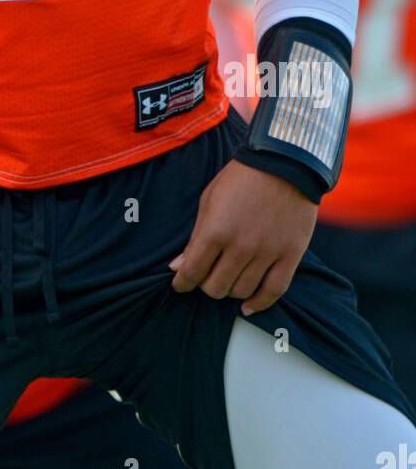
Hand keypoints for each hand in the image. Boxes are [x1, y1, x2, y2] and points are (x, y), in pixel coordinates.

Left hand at [169, 158, 317, 314]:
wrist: (284, 163)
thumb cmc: (241, 178)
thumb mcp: (209, 200)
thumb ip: (195, 237)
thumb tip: (178, 267)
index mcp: (215, 230)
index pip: (192, 272)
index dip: (182, 283)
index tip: (180, 284)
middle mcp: (240, 247)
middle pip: (216, 287)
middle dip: (205, 286)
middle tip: (207, 277)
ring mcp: (267, 253)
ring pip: (241, 291)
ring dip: (230, 291)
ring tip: (228, 280)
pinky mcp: (290, 256)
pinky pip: (273, 291)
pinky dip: (259, 304)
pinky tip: (248, 306)